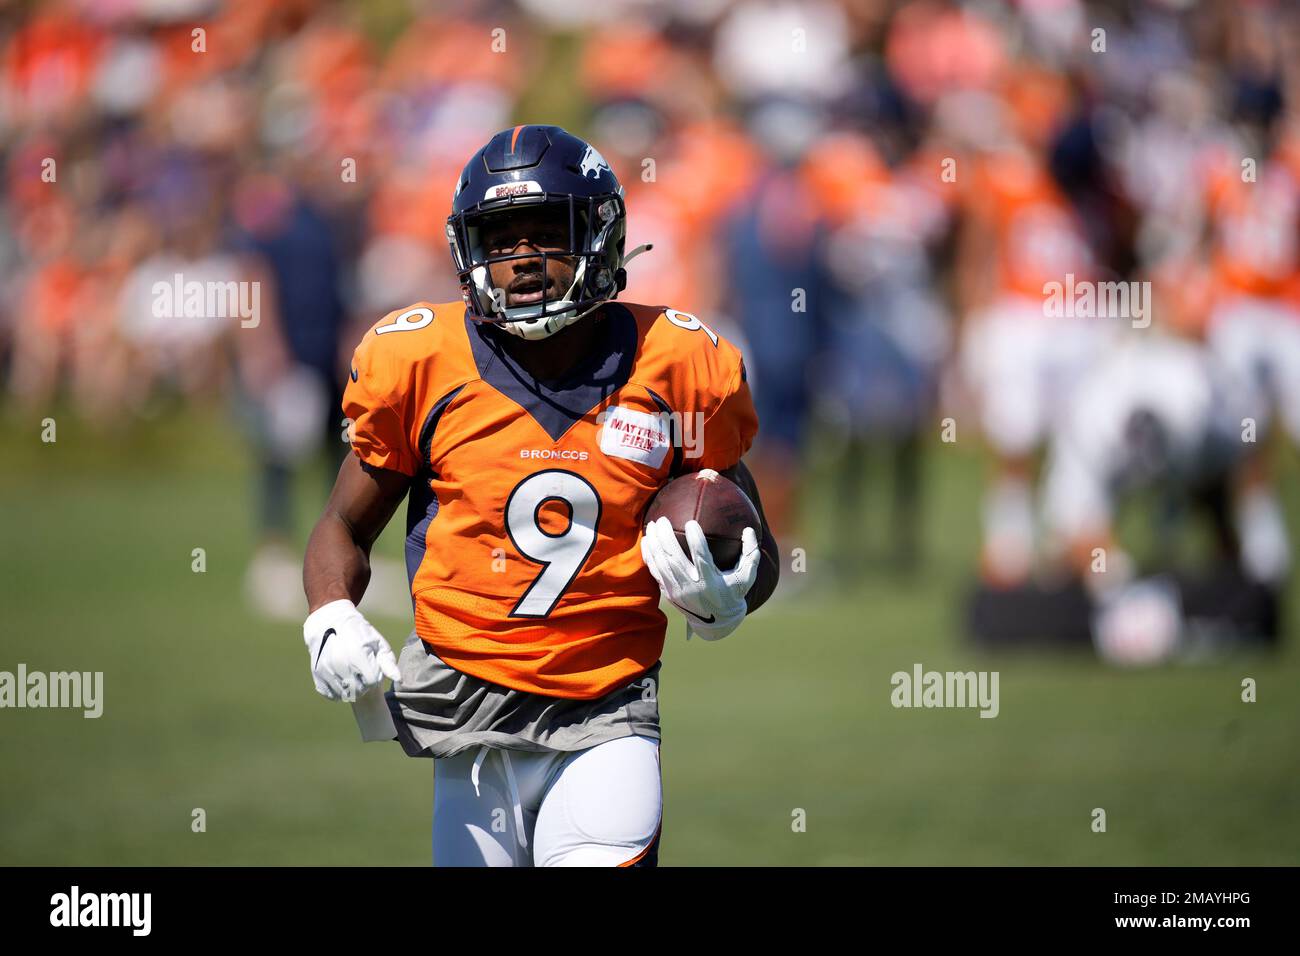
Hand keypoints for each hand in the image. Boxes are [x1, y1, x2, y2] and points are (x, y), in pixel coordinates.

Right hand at [303, 599, 400, 700]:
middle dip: (364, 683)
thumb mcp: (377, 642)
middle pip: (359, 690)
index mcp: (357, 656)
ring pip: (345, 695)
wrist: (329, 622)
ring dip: (351, 688)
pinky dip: (337, 691)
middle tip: (362, 669)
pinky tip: (341, 677)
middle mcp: (340, 665)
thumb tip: (398, 680)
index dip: (375, 676)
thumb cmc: (358, 632)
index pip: (372, 682)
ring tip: (351, 672)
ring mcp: (326, 670)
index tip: (372, 666)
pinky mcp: (317, 675)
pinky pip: (331, 695)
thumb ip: (388, 662)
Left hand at [640, 516, 759, 640]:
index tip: (691, 522)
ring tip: (652, 524)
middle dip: (666, 537)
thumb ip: (750, 554)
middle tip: (663, 519)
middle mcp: (692, 588)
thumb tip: (749, 530)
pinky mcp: (668, 593)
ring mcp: (678, 591)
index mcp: (711, 582)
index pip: (702, 559)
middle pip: (675, 559)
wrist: (717, 622)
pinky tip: (647, 540)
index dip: (696, 541)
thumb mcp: (747, 577)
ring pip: (662, 564)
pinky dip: (650, 555)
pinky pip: (655, 572)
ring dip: (655, 543)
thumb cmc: (734, 592)